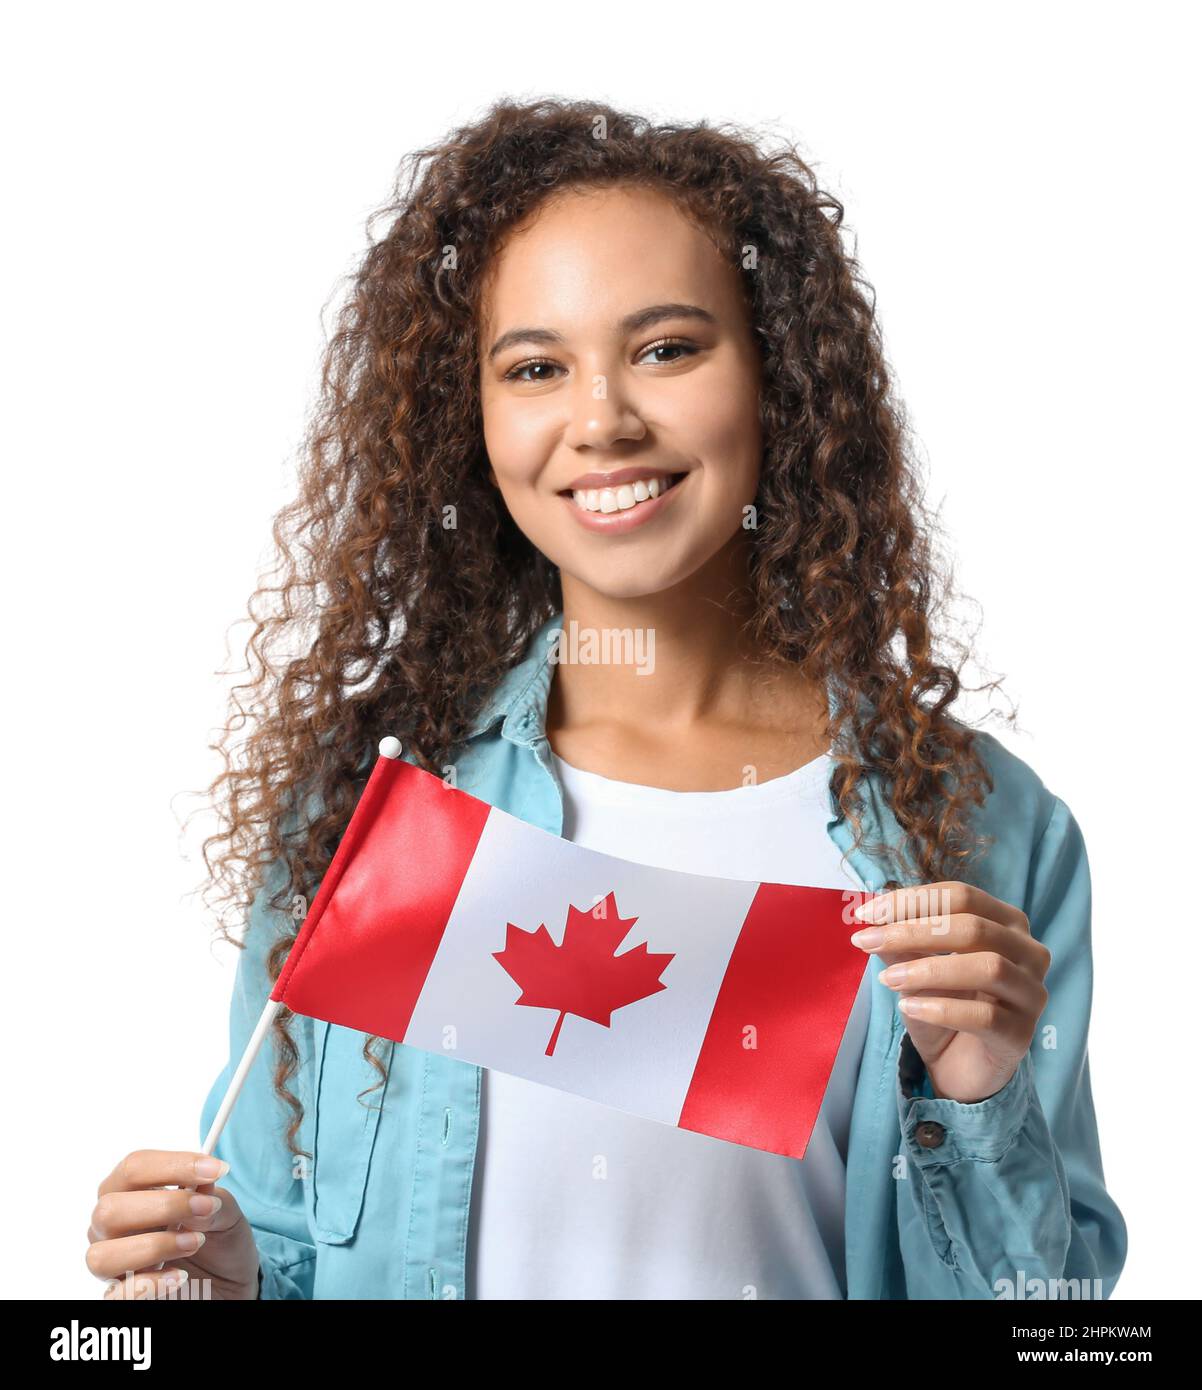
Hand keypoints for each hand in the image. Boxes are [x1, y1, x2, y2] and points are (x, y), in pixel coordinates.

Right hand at [86, 1150, 260, 1299]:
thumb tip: (197, 1192)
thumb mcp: (226, 1212)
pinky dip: (149, 1285)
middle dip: (163, 1205)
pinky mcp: (123, 1297)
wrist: (229, 1283)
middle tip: (205, 1208)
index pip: (133, 1168)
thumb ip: (211, 1198)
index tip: (213, 1170)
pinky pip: (115, 1296)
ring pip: (102, 1256)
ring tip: (194, 1243)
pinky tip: (179, 1276)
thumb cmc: (218, 1239)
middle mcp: (111, 1226)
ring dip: (154, 1246)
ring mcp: (113, 1264)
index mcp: (131, 1191)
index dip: (173, 1165)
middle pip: (109, 1209)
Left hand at [850, 881, 1050, 1103]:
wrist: (960, 1065)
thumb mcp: (915, 966)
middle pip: (973, 928)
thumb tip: (874, 920)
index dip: (912, 900)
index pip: (961, 896)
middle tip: (866, 941)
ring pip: (988, 968)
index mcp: (1007, 923)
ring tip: (887, 978)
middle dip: (912, 931)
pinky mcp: (1022, 1034)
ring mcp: (1032, 993)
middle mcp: (1029, 952)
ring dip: (928, 969)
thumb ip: (901, 942)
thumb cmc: (943, 1004)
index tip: (865, 913)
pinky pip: (986, 1017)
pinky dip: (941, 1008)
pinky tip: (908, 1008)